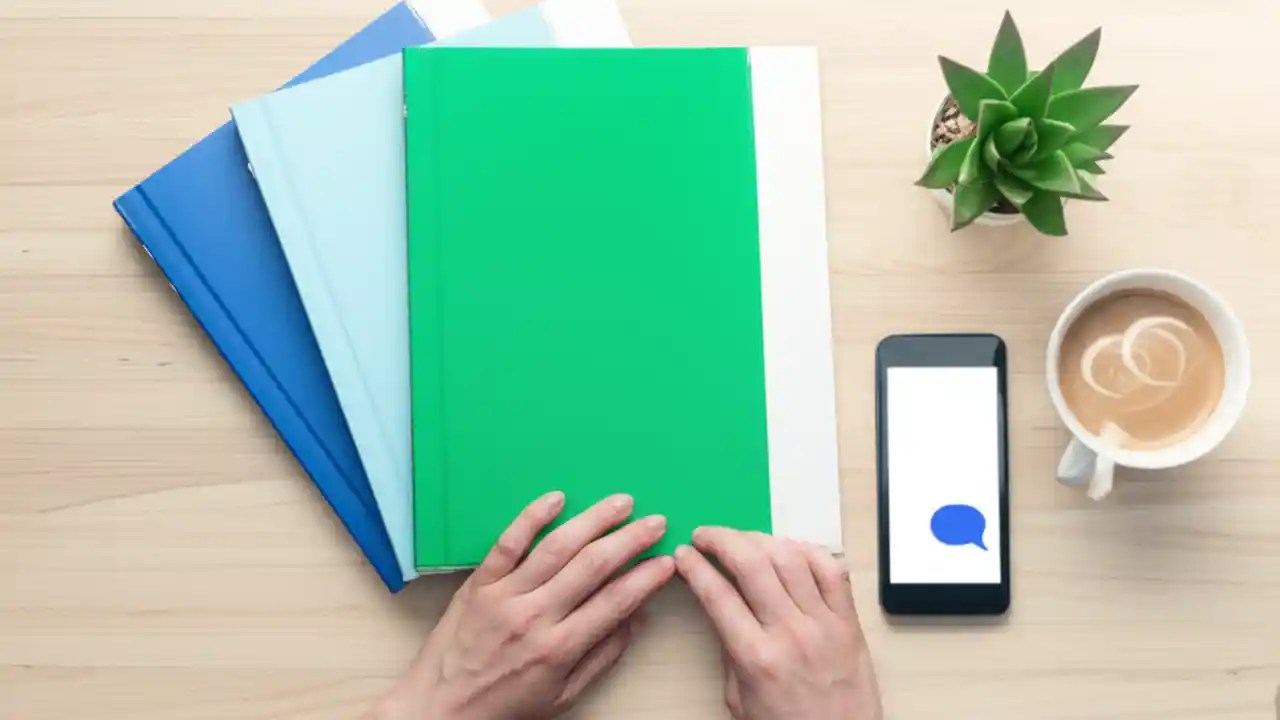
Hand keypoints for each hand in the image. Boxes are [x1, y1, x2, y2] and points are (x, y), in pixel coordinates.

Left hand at [367, 492, 674, 719]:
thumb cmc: (503, 705)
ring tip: (620, 503)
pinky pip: (508, 542)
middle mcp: (535, 616)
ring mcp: (505, 595)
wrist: (438, 709)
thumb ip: (602, 656)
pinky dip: (533, 516)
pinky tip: (557, 498)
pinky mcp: (479, 583)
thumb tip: (636, 620)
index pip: (616, 601)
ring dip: (594, 520)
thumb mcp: (562, 696)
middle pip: (593, 566)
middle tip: (655, 522)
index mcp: (560, 647)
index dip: (647, 578)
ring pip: (557, 546)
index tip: (668, 561)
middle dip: (630, 540)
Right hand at [675, 528, 880, 719]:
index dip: (694, 566)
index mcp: (757, 658)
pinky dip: (808, 550)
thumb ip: (728, 649)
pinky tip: (789, 549)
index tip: (684, 554)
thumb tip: (717, 603)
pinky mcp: (850, 621)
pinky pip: (832, 569)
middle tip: (706, 535)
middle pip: (752, 564)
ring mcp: (824, 623)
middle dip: (721, 539)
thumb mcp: (739, 698)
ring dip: (760, 538)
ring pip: (790, 557)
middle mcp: (791, 634)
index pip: (717, 594)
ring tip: (743, 540)